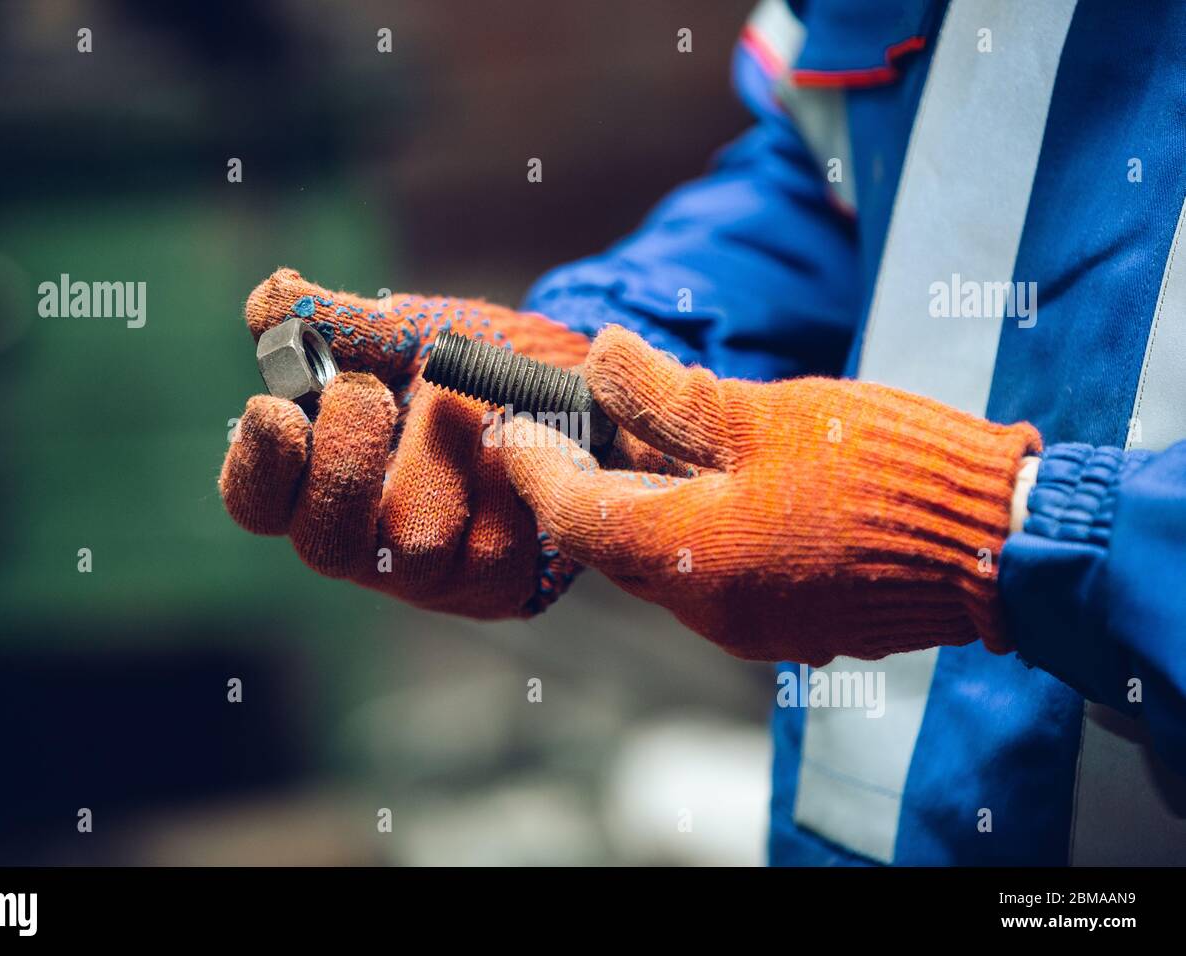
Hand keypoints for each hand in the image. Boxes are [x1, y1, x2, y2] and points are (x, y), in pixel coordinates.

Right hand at [220, 268, 595, 617]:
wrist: (579, 388)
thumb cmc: (475, 364)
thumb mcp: (412, 332)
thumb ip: (345, 323)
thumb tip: (273, 302)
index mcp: (320, 482)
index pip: (257, 503)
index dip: (257, 465)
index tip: (275, 409)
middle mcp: (367, 544)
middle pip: (326, 543)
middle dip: (343, 461)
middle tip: (365, 390)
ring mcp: (434, 575)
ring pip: (417, 544)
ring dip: (438, 454)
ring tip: (463, 399)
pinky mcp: (499, 586)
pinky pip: (496, 547)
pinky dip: (505, 479)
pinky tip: (519, 438)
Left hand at [499, 325, 1041, 662]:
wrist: (1002, 543)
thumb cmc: (888, 470)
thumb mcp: (767, 414)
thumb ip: (669, 397)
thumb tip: (600, 357)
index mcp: (692, 558)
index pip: (576, 515)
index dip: (537, 465)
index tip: (514, 424)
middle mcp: (709, 610)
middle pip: (616, 543)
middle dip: (586, 481)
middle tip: (572, 421)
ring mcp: (753, 626)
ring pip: (667, 560)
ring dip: (646, 502)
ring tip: (644, 437)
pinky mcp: (792, 623)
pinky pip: (716, 575)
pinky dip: (697, 527)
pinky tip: (713, 478)